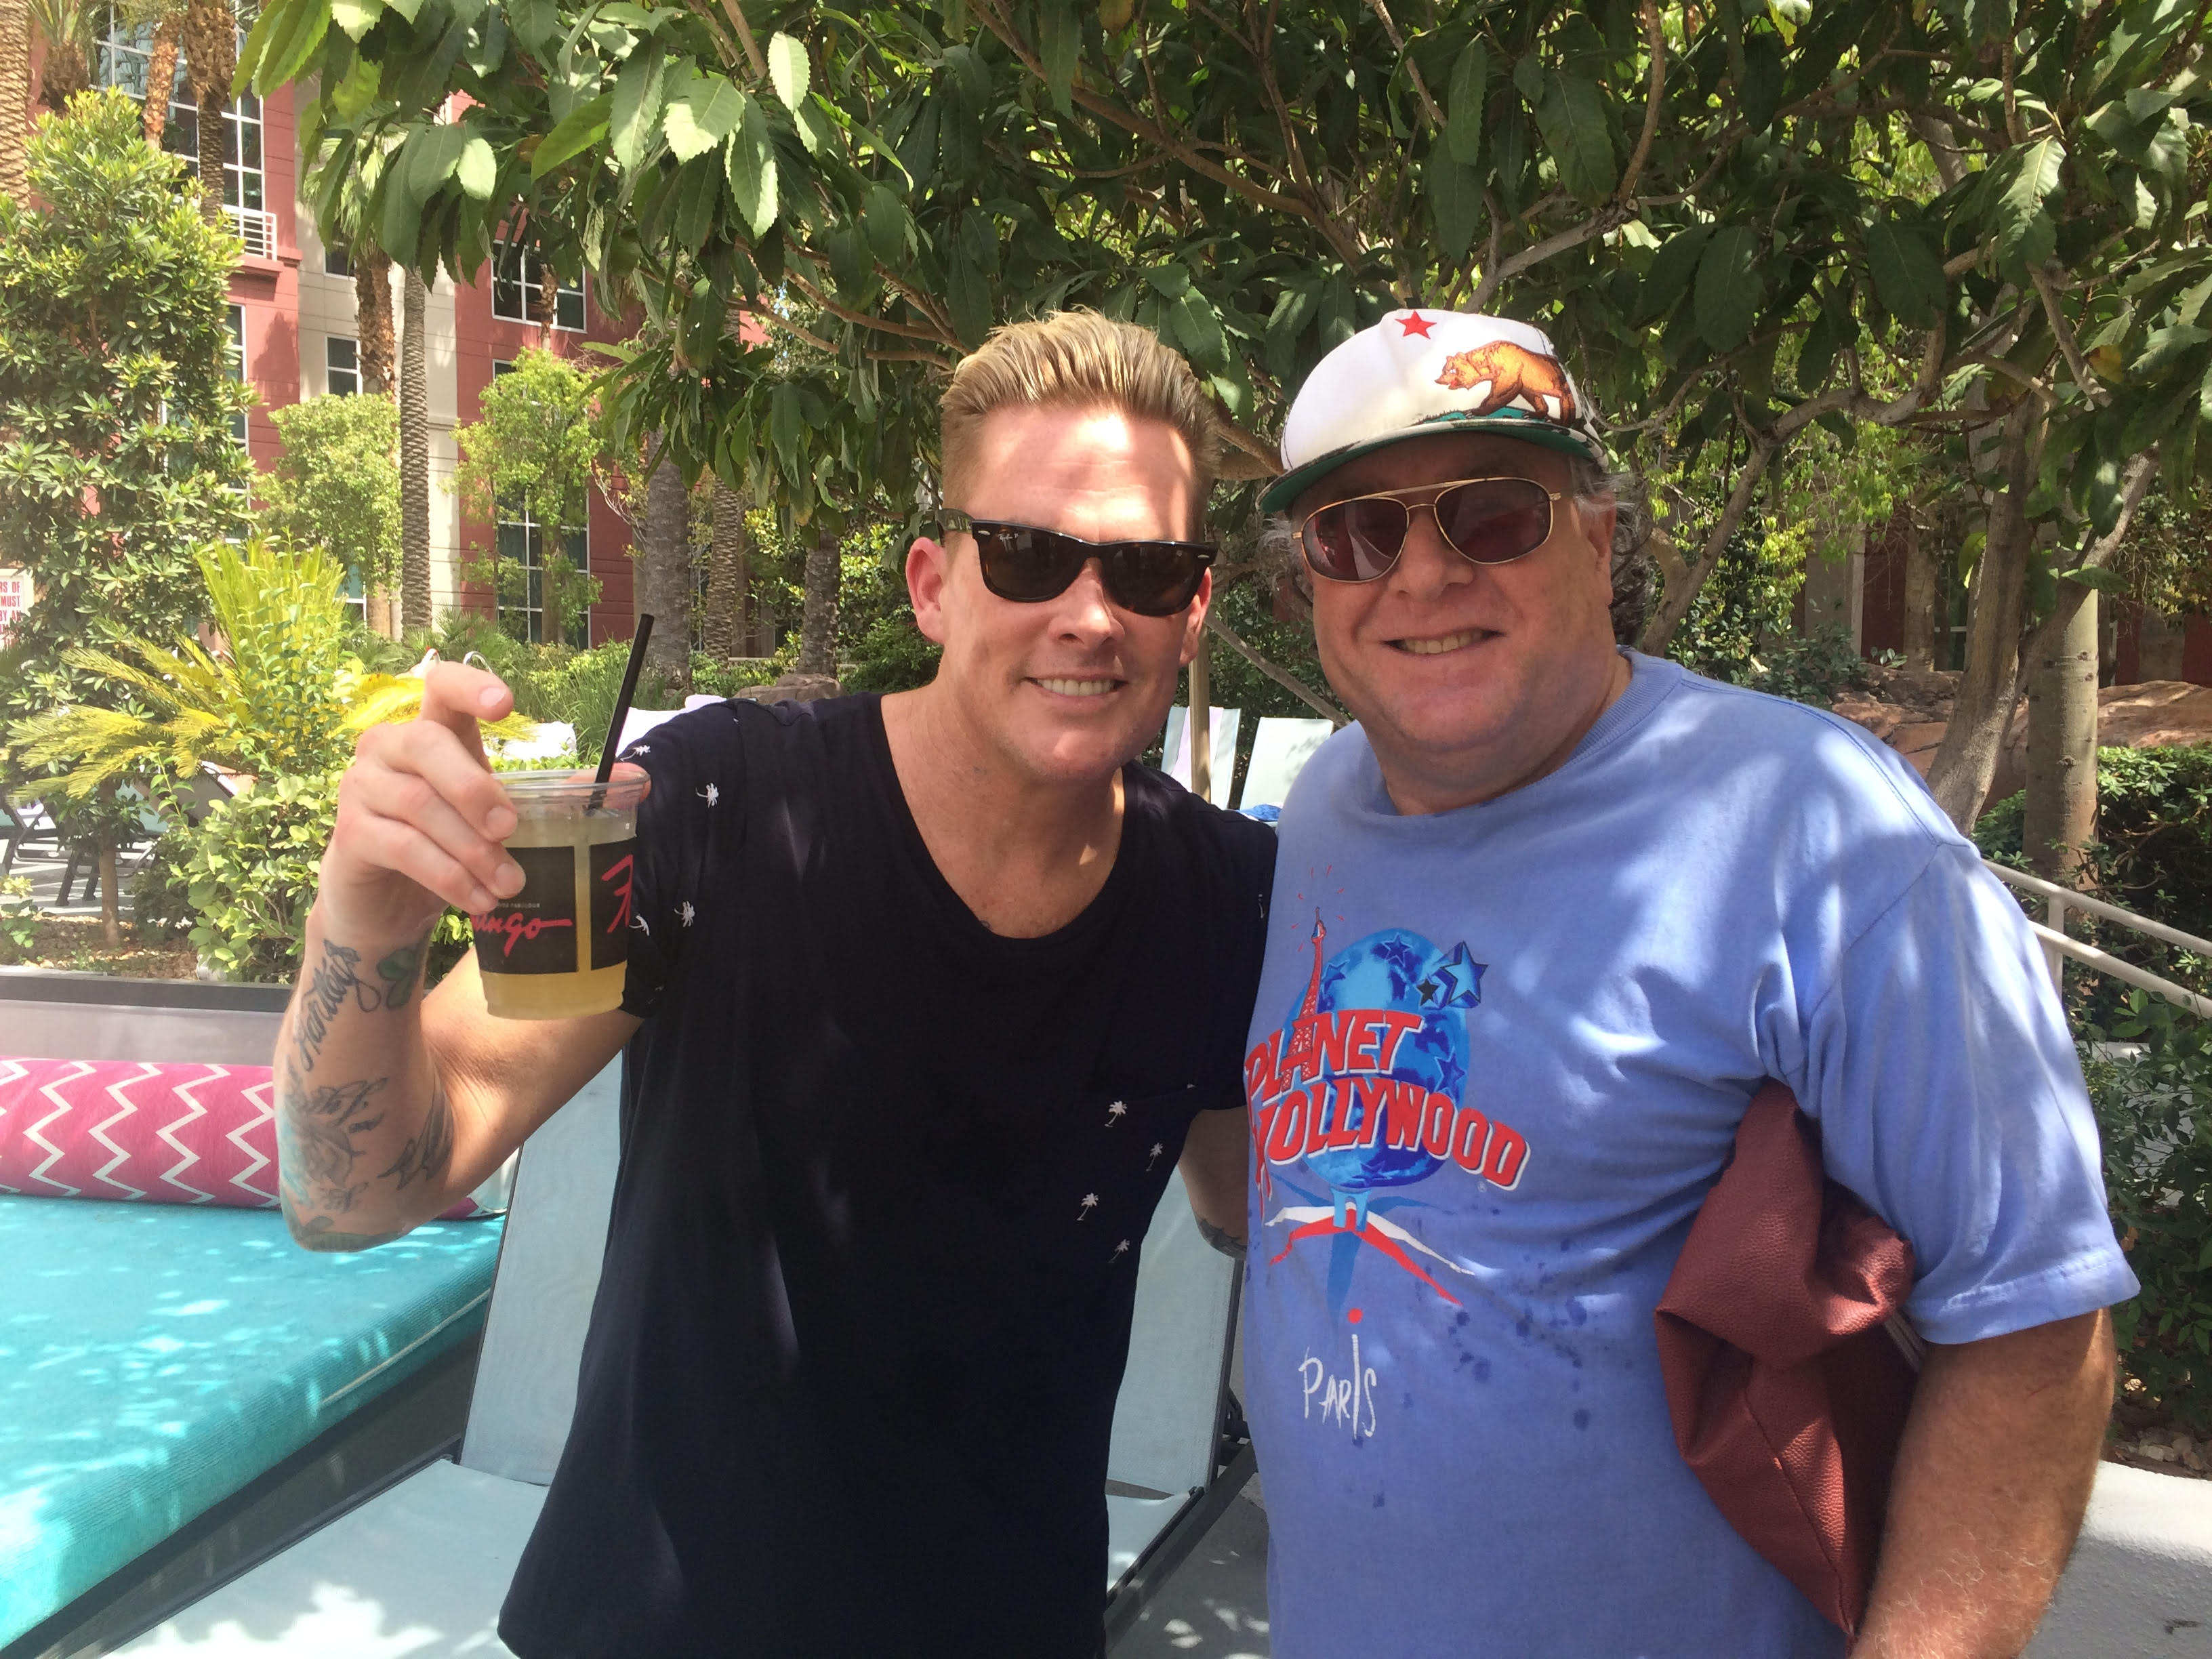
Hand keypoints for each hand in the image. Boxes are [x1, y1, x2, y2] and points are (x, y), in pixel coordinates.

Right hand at [319, 661, 523, 942]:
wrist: (386, 903)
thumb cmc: (445, 845)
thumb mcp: (492, 817)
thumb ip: (545, 795)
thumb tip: (623, 776)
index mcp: (430, 732)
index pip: (441, 686)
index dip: (470, 687)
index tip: (505, 706)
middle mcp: (387, 748)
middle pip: (427, 743)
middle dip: (476, 788)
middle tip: (510, 829)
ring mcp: (361, 787)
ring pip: (420, 803)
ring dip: (471, 848)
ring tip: (508, 883)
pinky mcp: (350, 833)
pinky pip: (405, 847)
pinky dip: (449, 876)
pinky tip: (479, 899)